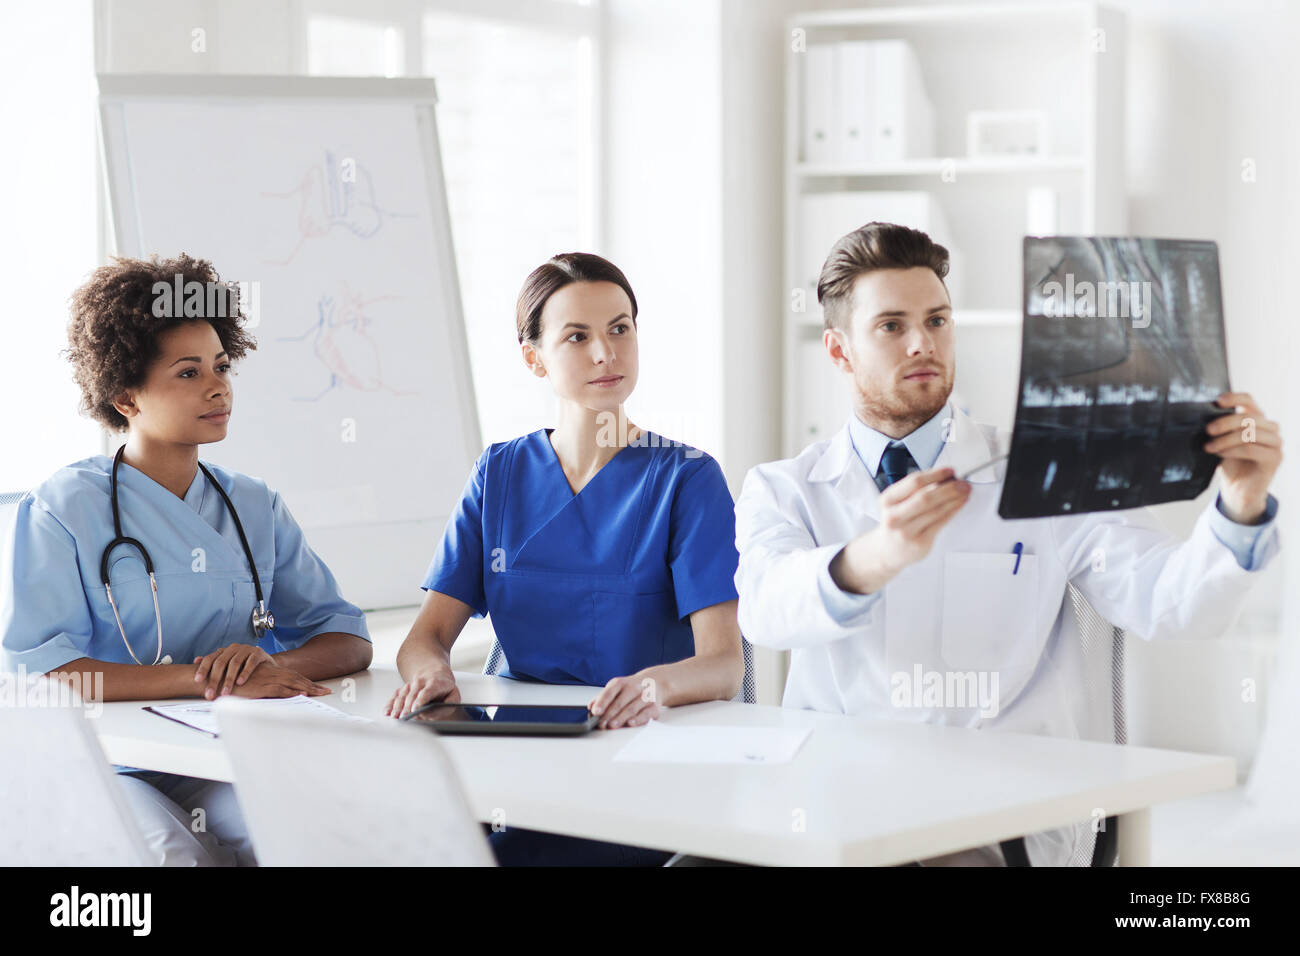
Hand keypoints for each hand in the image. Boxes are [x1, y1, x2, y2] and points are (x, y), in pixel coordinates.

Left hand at [193, 643, 275, 699]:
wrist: (266, 664)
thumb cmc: (244, 665)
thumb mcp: (228, 663)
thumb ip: (214, 662)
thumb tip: (196, 660)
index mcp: (224, 651)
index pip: (210, 658)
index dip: (203, 669)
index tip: (197, 681)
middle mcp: (234, 648)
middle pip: (221, 663)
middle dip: (214, 679)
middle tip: (210, 693)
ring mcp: (246, 649)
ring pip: (235, 663)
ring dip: (229, 679)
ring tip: (225, 692)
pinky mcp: (258, 654)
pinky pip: (250, 662)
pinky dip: (245, 673)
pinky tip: (240, 682)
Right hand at [227, 665, 330, 699]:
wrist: (216, 679)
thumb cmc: (230, 683)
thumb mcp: (249, 684)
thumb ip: (260, 687)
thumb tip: (271, 693)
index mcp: (269, 673)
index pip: (292, 677)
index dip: (306, 682)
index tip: (318, 688)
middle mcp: (271, 674)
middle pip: (297, 679)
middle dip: (313, 686)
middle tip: (327, 691)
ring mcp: (267, 680)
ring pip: (293, 683)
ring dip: (308, 688)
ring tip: (322, 693)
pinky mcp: (261, 686)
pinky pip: (281, 689)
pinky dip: (292, 692)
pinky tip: (302, 694)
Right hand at [385, 667, 459, 717]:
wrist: (435, 671)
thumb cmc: (445, 686)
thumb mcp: (454, 695)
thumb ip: (447, 706)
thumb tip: (431, 714)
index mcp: (435, 683)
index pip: (427, 691)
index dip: (421, 700)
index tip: (416, 709)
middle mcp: (422, 682)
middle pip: (413, 695)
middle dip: (408, 707)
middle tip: (405, 718)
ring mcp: (411, 684)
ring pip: (403, 695)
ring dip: (398, 707)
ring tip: (395, 717)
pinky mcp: (404, 688)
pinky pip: (396, 695)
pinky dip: (390, 704)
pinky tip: (387, 711)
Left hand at [590, 673, 662, 728]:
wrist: (654, 682)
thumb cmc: (630, 688)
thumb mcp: (615, 688)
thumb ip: (602, 697)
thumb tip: (591, 707)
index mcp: (621, 683)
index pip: (609, 692)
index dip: (602, 702)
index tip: (595, 712)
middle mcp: (634, 688)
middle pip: (619, 703)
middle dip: (609, 714)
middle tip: (601, 724)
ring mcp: (645, 696)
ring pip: (631, 708)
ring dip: (621, 718)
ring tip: (612, 725)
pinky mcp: (654, 706)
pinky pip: (646, 714)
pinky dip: (638, 719)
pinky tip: (630, 723)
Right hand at [831, 467, 970, 593]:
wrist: (887, 551)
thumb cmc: (896, 522)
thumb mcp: (897, 503)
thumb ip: (916, 490)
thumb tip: (946, 478)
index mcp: (887, 500)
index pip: (914, 482)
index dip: (935, 475)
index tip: (950, 471)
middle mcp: (894, 516)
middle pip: (926, 497)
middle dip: (948, 488)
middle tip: (963, 483)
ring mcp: (906, 531)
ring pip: (936, 510)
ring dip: (954, 499)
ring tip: (965, 492)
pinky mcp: (919, 543)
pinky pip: (940, 523)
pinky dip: (953, 511)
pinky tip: (959, 504)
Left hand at [1205, 392, 1281, 522]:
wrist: (1237, 489)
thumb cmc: (1229, 462)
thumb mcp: (1222, 441)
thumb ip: (1219, 428)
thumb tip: (1201, 416)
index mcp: (1257, 419)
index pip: (1249, 400)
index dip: (1235, 398)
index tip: (1218, 401)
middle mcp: (1270, 428)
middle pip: (1249, 417)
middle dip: (1225, 422)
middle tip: (1207, 430)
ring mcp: (1276, 443)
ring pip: (1250, 433)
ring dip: (1226, 439)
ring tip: (1209, 447)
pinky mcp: (1275, 458)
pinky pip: (1252, 449)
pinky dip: (1232, 450)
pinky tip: (1220, 454)